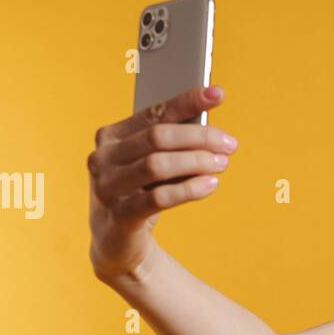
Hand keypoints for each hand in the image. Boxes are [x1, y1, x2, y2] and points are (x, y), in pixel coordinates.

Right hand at [87, 84, 237, 283]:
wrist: (117, 241)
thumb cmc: (139, 192)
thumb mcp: (152, 164)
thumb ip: (173, 145)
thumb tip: (211, 129)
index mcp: (111, 135)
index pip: (154, 112)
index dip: (187, 101)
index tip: (218, 94)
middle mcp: (103, 157)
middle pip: (157, 137)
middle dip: (199, 137)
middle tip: (230, 144)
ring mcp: (107, 186)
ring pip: (157, 165)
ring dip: (196, 162)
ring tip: (223, 164)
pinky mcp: (119, 215)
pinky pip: (158, 199)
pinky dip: (189, 189)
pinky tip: (210, 185)